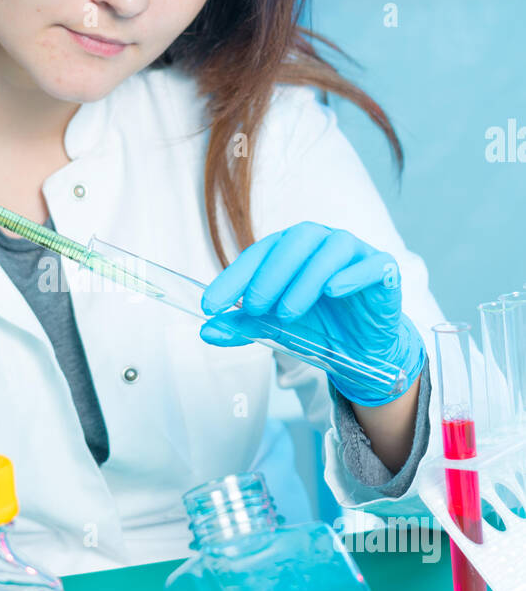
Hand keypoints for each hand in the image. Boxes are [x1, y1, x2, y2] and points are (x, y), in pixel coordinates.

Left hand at [199, 222, 425, 406]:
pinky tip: (333, 291)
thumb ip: (243, 326)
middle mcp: (322, 243)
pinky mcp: (384, 270)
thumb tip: (206, 331)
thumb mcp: (275, 329)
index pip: (259, 254)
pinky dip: (353, 275)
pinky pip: (373, 265)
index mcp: (291, 250)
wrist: (362, 350)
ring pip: (332, 249)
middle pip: (296, 240)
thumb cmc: (317, 327)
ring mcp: (355, 253)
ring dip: (306, 279)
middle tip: (253, 307)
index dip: (233, 278)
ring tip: (287, 312)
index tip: (210, 305)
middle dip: (271, 273)